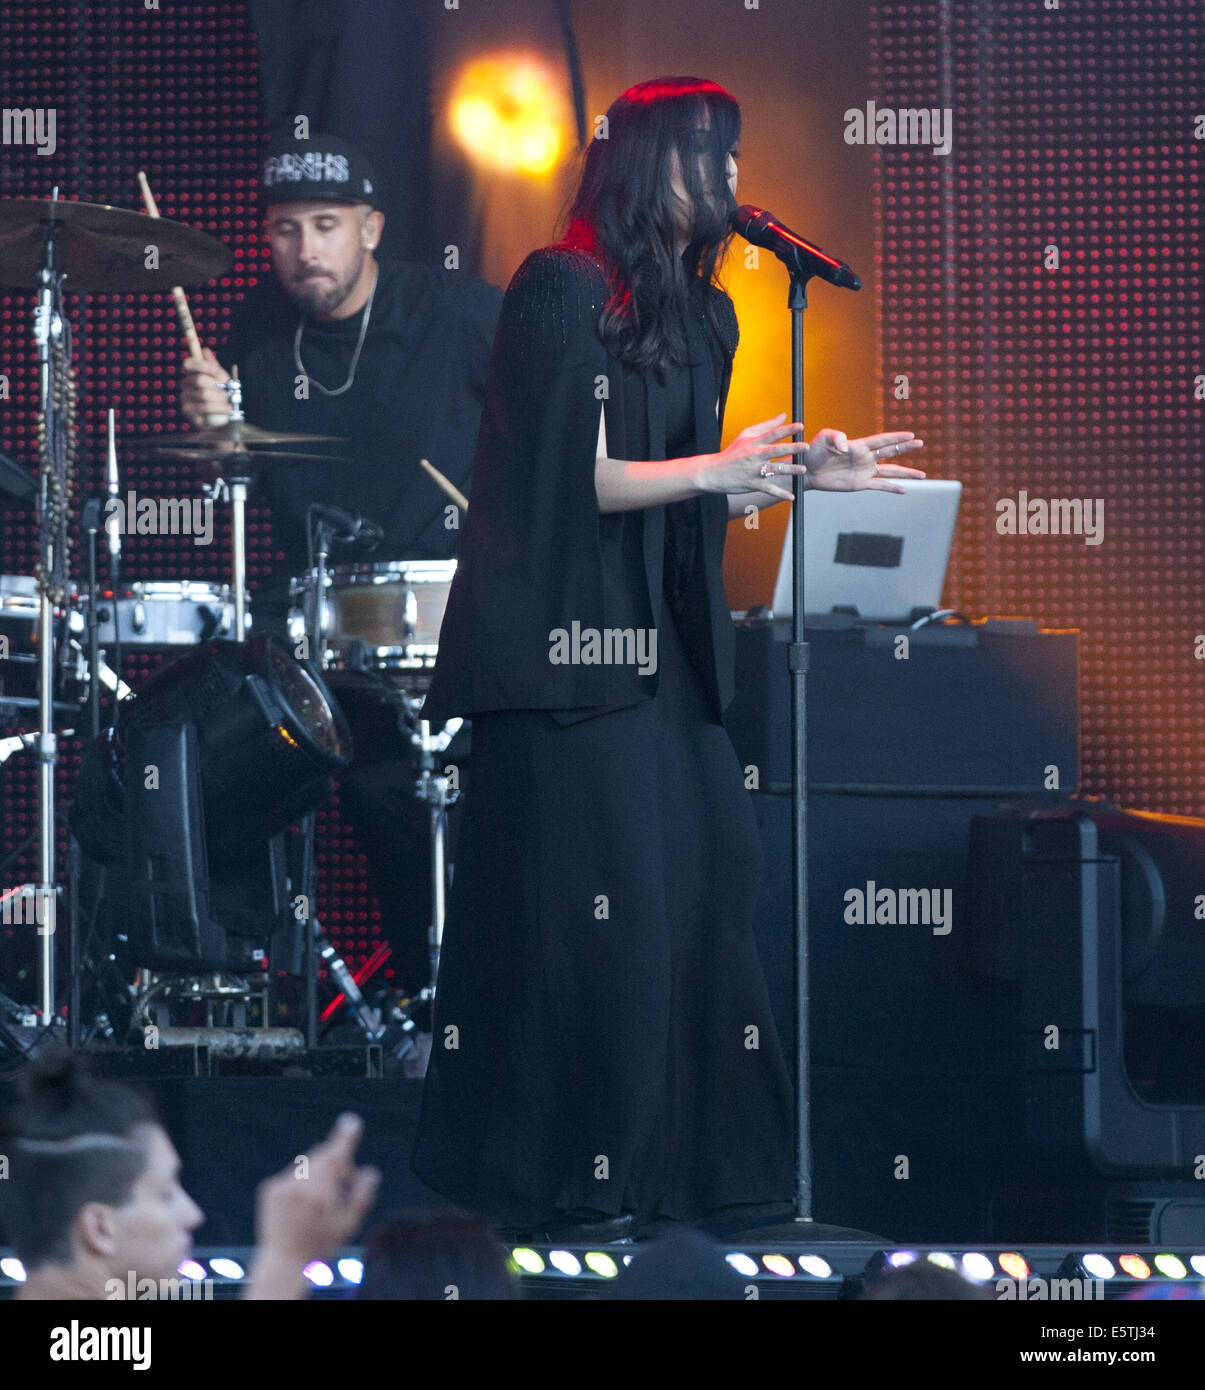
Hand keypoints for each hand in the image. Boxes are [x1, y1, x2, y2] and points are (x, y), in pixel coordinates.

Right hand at [180, 347, 232, 428]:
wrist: (225, 418)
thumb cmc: (222, 396)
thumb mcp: (222, 380)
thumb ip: (214, 367)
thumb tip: (205, 350)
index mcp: (193, 374)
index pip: (188, 364)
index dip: (201, 365)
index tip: (215, 370)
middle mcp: (186, 385)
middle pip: (199, 380)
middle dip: (217, 386)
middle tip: (228, 392)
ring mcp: (185, 399)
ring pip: (204, 395)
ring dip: (221, 399)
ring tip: (230, 404)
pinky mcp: (189, 412)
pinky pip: (204, 408)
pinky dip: (219, 409)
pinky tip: (227, 410)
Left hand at [247, 1113, 379, 1297]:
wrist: (283, 1262)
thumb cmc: (320, 1244)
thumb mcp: (348, 1225)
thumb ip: (362, 1195)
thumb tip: (371, 1171)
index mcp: (320, 1196)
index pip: (335, 1157)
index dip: (345, 1139)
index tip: (351, 1122)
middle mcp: (299, 1187)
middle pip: (322, 1157)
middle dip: (334, 1162)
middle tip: (342, 1180)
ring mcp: (281, 1186)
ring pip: (307, 1164)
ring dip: (316, 1172)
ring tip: (316, 1201)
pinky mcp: (269, 1188)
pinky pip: (292, 1173)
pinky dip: (300, 1181)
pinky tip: (299, 1204)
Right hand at [698, 413, 808, 501]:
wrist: (713, 472)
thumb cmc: (732, 453)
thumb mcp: (746, 435)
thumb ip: (767, 426)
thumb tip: (784, 415)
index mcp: (754, 442)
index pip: (773, 434)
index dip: (787, 429)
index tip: (801, 426)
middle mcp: (755, 455)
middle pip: (776, 450)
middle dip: (792, 448)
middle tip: (806, 446)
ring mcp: (753, 470)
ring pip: (774, 470)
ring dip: (790, 470)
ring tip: (803, 470)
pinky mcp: (752, 484)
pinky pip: (769, 489)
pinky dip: (780, 493)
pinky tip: (792, 496)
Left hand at [803, 428, 925, 491]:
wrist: (807, 471)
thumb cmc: (814, 451)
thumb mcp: (824, 439)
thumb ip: (836, 438)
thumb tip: (845, 446)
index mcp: (859, 445)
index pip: (882, 440)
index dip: (896, 438)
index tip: (911, 435)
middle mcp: (865, 457)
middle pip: (890, 452)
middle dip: (905, 448)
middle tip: (921, 444)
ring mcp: (865, 471)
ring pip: (890, 471)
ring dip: (906, 472)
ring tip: (923, 475)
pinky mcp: (860, 484)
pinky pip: (880, 486)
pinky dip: (892, 488)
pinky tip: (904, 490)